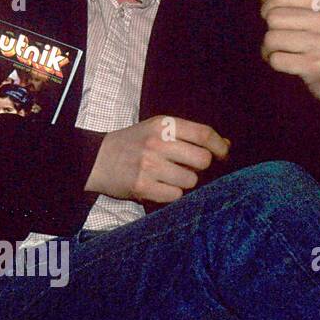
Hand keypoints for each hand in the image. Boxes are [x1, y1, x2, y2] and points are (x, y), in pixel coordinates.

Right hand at [86, 116, 229, 203]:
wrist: (94, 160)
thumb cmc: (130, 144)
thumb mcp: (156, 130)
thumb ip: (188, 135)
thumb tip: (225, 144)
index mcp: (162, 124)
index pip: (203, 134)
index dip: (219, 147)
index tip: (222, 155)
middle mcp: (156, 142)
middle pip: (202, 160)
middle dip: (199, 167)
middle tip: (186, 167)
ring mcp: (149, 165)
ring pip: (190, 180)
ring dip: (184, 182)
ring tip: (166, 177)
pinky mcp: (142, 186)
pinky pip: (175, 195)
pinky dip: (170, 194)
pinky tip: (157, 186)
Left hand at [253, 0, 319, 131]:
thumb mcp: (311, 18)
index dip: (267, 9)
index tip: (277, 21)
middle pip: (272, 17)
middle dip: (270, 32)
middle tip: (283, 42)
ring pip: (271, 38)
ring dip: (270, 50)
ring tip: (285, 54)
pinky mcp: (316, 66)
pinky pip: (276, 60)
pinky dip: (276, 64)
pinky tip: (290, 65)